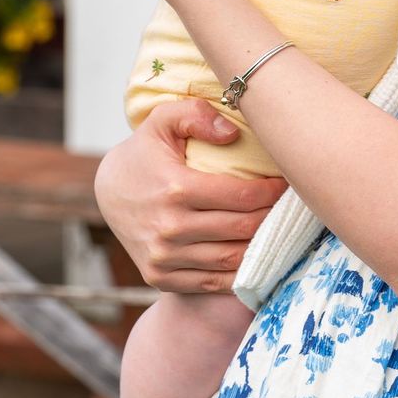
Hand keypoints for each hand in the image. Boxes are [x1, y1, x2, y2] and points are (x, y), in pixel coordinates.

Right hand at [95, 102, 286, 292]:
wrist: (107, 192)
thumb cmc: (145, 154)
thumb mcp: (162, 121)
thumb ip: (195, 114)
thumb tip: (232, 134)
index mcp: (175, 188)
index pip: (242, 196)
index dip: (273, 192)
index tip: (287, 185)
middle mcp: (169, 227)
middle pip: (243, 229)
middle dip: (274, 219)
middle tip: (291, 210)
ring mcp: (163, 257)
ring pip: (233, 259)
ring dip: (264, 249)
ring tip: (281, 234)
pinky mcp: (159, 277)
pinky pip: (213, 283)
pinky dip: (240, 274)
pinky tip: (258, 260)